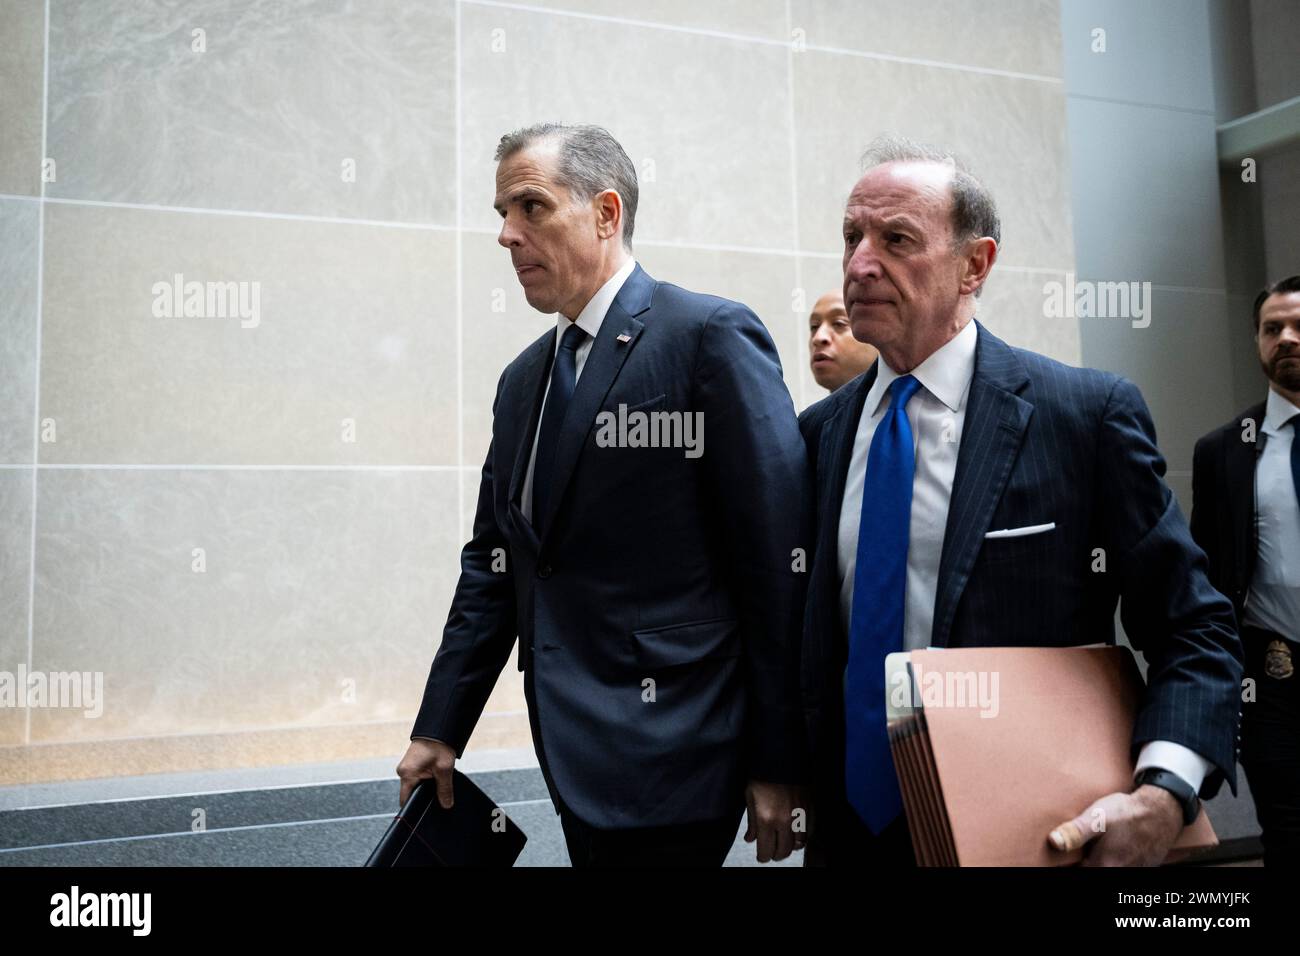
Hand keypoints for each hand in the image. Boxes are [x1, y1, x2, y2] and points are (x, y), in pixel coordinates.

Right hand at [396, 737, 456, 809]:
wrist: (438, 729)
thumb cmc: (438, 745)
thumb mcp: (444, 769)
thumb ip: (444, 789)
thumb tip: (446, 805)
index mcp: (407, 774)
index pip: (405, 800)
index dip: (414, 809)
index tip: (424, 814)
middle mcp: (403, 772)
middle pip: (411, 794)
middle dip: (423, 798)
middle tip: (436, 800)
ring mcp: (406, 768)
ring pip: (414, 786)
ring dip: (425, 788)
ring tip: (437, 787)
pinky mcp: (412, 765)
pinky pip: (416, 778)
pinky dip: (425, 781)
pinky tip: (435, 780)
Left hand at [743, 780, 806, 862]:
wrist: (781, 757)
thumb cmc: (762, 776)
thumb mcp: (750, 797)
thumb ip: (752, 822)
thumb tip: (751, 839)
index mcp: (766, 819)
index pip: (766, 850)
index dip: (763, 857)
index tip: (762, 856)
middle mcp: (784, 821)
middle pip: (783, 851)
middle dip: (776, 854)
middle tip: (772, 851)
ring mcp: (799, 816)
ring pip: (798, 844)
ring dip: (790, 847)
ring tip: (784, 842)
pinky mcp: (810, 809)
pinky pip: (809, 832)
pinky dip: (803, 837)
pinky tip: (796, 833)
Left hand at [1047, 785, 1183, 865]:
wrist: (1162, 811)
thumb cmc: (1127, 813)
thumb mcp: (1097, 818)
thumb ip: (1075, 832)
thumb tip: (1053, 842)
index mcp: (1104, 865)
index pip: (1078, 872)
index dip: (1070, 865)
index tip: (1068, 858)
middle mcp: (1119, 873)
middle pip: (1093, 871)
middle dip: (1084, 862)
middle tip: (1081, 852)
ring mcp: (1132, 871)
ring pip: (1107, 869)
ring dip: (1099, 862)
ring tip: (1096, 849)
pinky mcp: (1142, 867)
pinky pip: (1123, 867)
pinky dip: (1115, 861)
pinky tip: (1114, 849)